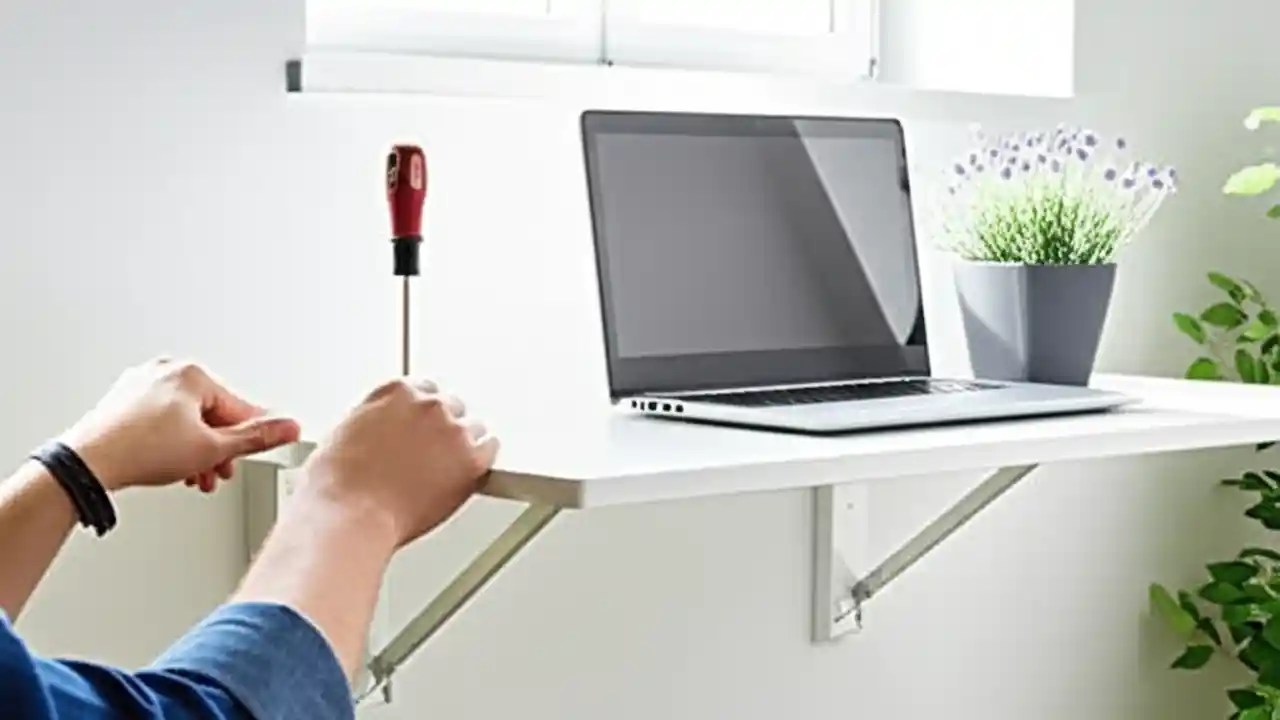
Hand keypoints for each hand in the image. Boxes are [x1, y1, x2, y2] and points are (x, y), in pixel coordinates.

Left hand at [61, 358, 300, 492]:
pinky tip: (169, 464)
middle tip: (216, 471)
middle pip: (210, 414)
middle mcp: (164, 372)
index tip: (258, 450)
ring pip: (184, 419)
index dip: (249, 437)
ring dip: (194, 449)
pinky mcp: (122, 403)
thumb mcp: (212, 449)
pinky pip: (160, 420)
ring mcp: (140, 386)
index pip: (238, 407)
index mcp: (191, 374)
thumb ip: (256, 438)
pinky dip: (170, 442)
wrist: (87, 465)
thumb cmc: (139, 451)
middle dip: (216, 448)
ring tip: (192, 473)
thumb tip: (288, 428)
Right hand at [299, 378, 498, 547]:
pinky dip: (481, 460)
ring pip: (473, 428)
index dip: (423, 414)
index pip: (424, 390)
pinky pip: (490, 448)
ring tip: (446, 469)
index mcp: (396, 392)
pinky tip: (468, 473)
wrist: (349, 513)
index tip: (423, 428)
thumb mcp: (347, 432)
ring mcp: (452, 429)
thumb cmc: (338, 485)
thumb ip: (376, 420)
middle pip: (451, 407)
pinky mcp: (471, 458)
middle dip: (442, 428)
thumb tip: (383, 430)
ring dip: (462, 444)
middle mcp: (427, 404)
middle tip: (432, 453)